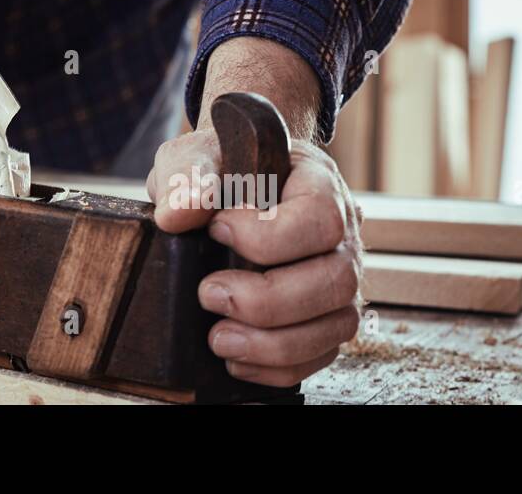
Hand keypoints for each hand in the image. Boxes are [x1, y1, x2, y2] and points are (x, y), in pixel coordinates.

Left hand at [147, 130, 363, 386]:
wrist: (232, 186)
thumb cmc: (223, 169)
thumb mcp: (198, 155)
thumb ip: (189, 175)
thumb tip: (178, 215)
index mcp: (320, 185)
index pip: (321, 218)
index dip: (269, 237)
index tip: (218, 231)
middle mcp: (343, 237)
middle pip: (336, 280)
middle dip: (267, 300)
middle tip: (209, 293)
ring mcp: (339, 281)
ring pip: (335, 326)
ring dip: (272, 343)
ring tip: (218, 337)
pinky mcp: (325, 319)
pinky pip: (320, 355)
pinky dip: (276, 367)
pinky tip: (235, 358)